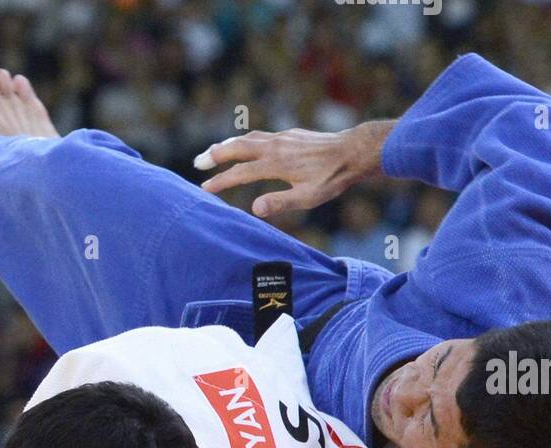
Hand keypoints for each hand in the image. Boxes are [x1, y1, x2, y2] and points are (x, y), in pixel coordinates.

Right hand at [194, 120, 393, 218]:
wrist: (353, 151)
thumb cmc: (332, 178)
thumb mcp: (308, 197)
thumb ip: (280, 202)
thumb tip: (254, 209)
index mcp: (276, 164)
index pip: (240, 173)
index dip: (221, 181)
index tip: (205, 189)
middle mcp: (275, 146)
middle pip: (237, 148)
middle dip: (215, 155)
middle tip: (197, 163)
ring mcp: (282, 138)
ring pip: (247, 139)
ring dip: (228, 145)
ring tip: (213, 152)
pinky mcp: (290, 135)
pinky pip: (260, 136)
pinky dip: (245, 141)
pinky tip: (244, 146)